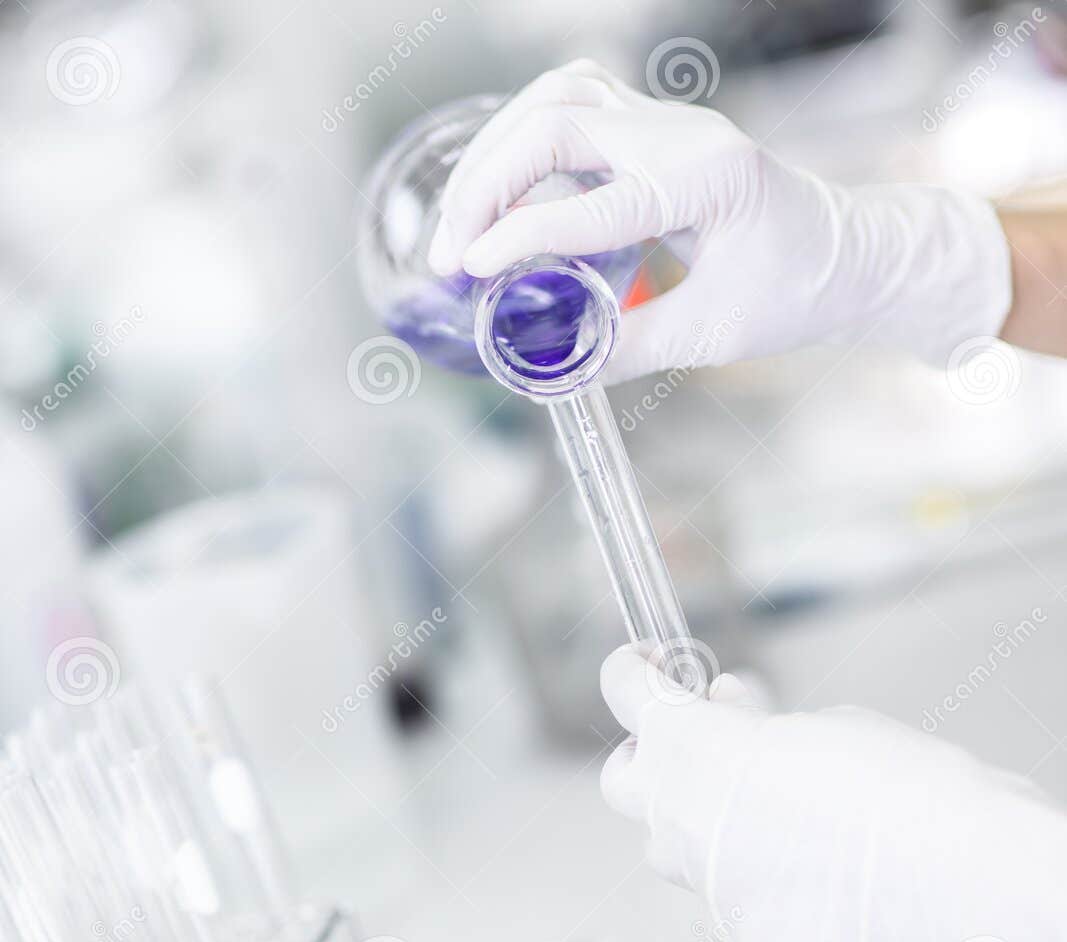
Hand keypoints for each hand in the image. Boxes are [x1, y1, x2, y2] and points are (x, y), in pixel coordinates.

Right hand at [429, 60, 1011, 382]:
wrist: (848, 254)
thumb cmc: (796, 292)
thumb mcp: (712, 334)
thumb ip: (626, 348)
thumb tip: (549, 368)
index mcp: (709, 182)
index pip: (596, 202)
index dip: (525, 235)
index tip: (472, 270)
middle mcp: (684, 136)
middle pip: (559, 121)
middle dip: (490, 184)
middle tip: (452, 253)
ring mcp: (667, 123)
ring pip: (559, 99)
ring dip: (497, 151)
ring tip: (462, 220)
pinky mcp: (653, 131)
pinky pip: (574, 112)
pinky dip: (523, 145)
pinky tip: (499, 196)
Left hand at [600, 646, 1066, 941]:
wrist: (952, 870)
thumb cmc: (899, 780)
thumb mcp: (818, 723)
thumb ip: (752, 724)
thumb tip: (727, 717)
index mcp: (693, 748)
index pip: (625, 692)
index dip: (634, 673)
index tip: (649, 667)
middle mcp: (679, 819)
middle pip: (622, 781)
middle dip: (650, 757)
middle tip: (698, 741)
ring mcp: (704, 885)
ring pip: (670, 847)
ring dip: (697, 820)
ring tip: (763, 806)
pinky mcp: (739, 933)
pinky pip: (721, 895)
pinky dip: (744, 874)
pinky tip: (799, 865)